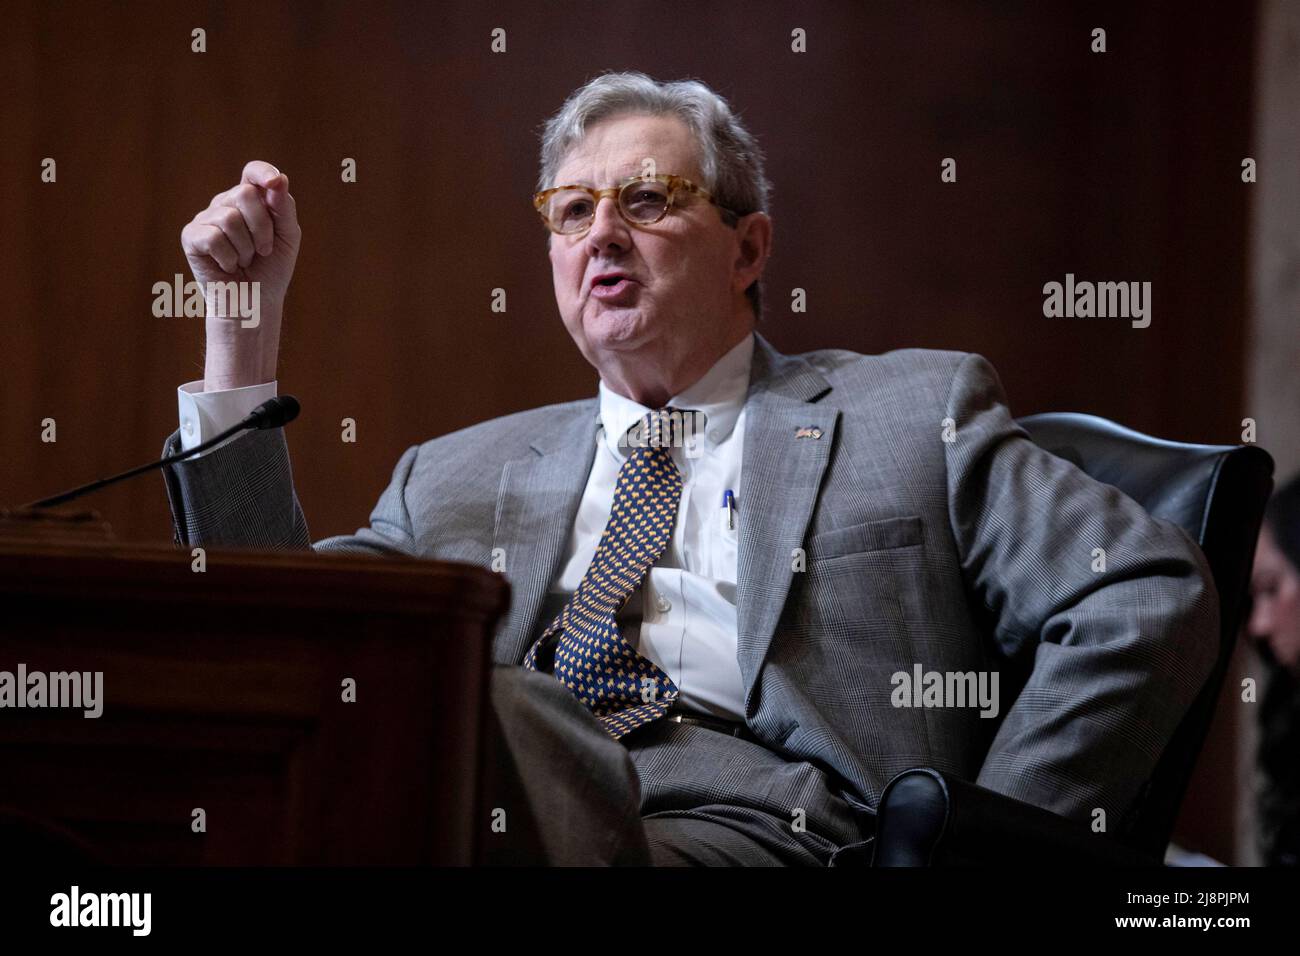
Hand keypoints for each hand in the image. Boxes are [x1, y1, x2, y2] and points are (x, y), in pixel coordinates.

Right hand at [179, 161, 300, 388]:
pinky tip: (228, 266)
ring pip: (229, 217)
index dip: (262, 172)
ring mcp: (206, 219)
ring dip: (246, 248)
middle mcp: (225, 204)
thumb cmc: (271, 269)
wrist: (254, 303)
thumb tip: (279, 180)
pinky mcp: (191, 237)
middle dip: (263, 228)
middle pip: (245, 195)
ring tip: (244, 261)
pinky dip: (229, 258)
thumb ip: (284, 208)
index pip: (252, 172)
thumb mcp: (287, 237)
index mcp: (250, 201)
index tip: (275, 182)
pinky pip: (213, 237)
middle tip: (263, 251)